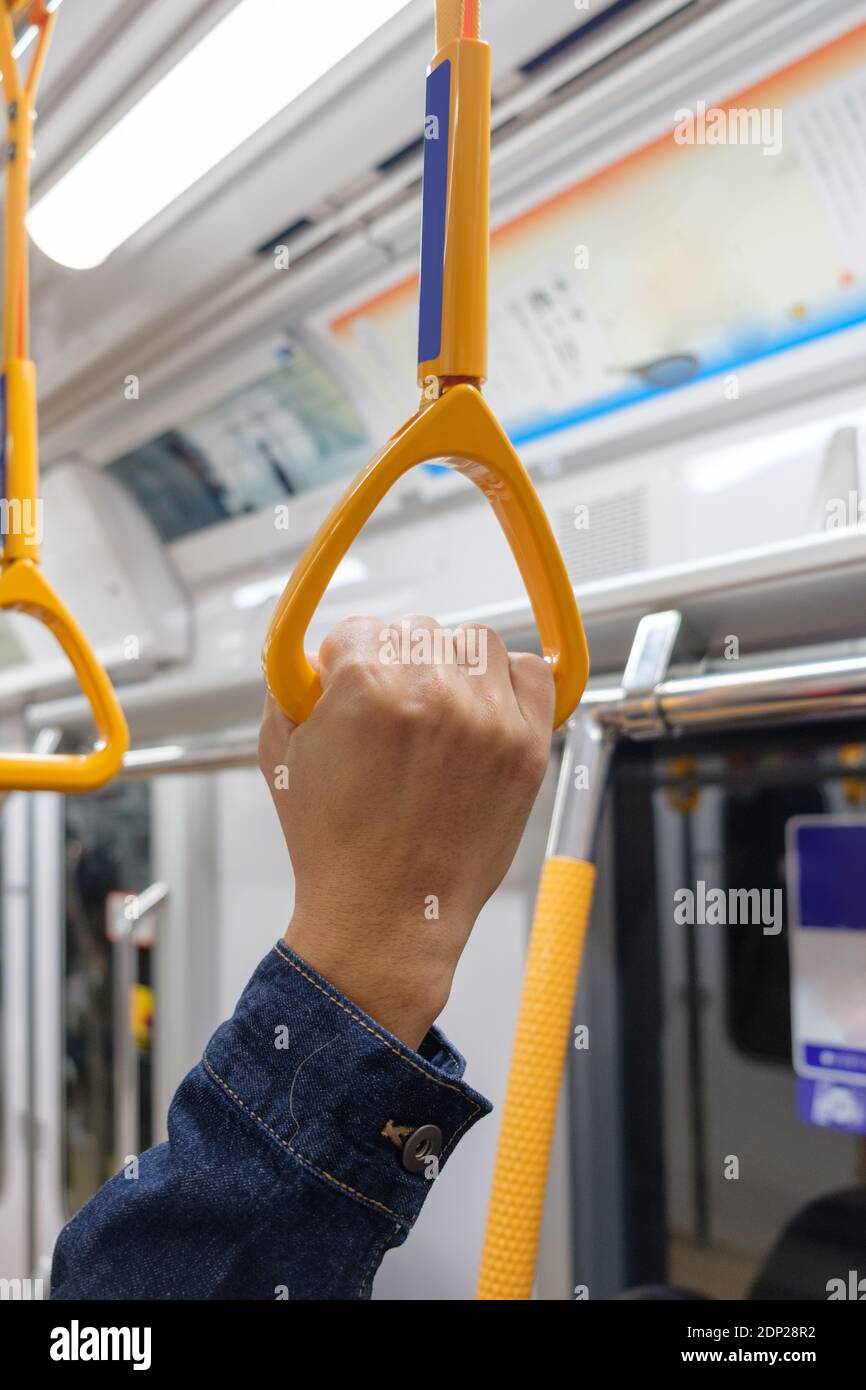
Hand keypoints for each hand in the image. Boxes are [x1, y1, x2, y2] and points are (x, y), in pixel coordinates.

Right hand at [259, 615, 553, 1047]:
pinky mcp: (526, 745)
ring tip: (436, 715)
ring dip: (452, 667)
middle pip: (416, 631)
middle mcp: (432, 692)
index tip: (350, 690)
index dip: (347, 662)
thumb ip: (292, 687)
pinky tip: (483, 711)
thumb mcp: (281, 756)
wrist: (387, 915)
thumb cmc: (334, 846)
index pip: (360, 629)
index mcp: (365, 685)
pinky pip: (530, 671)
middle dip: (398, 665)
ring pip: (473, 642)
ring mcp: (486, 718)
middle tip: (391, 715)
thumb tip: (320, 655)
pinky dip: (509, 681)